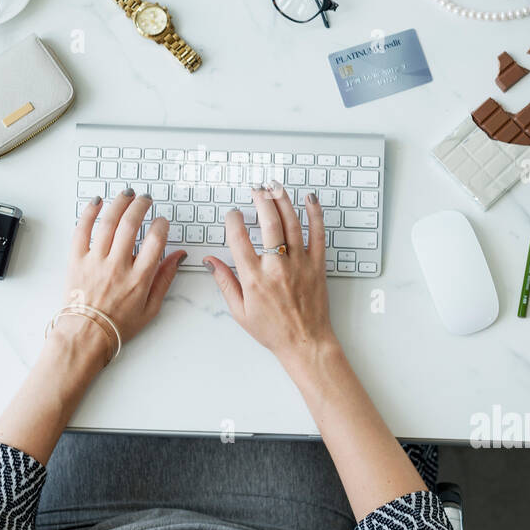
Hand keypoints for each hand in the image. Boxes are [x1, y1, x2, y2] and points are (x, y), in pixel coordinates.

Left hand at [0, 191, 183, 462]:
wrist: (85, 335)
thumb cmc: (118, 325)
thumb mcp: (151, 308)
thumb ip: (165, 278)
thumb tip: (178, 255)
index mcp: (139, 278)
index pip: (155, 240)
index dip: (161, 225)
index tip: (161, 220)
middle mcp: (118, 266)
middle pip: (131, 224)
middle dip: (141, 206)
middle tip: (145, 199)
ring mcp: (95, 261)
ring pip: (108, 222)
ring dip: (118, 203)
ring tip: (126, 194)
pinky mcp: (77, 260)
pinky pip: (82, 230)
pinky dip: (88, 213)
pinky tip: (96, 202)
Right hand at [204, 182, 337, 370]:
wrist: (306, 343)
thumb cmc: (273, 330)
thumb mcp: (240, 311)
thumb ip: (225, 282)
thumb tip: (211, 261)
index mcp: (255, 279)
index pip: (239, 239)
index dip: (233, 221)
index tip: (233, 214)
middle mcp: (277, 268)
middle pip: (269, 224)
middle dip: (260, 201)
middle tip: (256, 190)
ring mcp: (300, 265)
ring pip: (292, 224)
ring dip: (283, 201)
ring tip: (275, 187)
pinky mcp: (317, 266)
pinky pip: (318, 235)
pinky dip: (315, 215)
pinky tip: (310, 199)